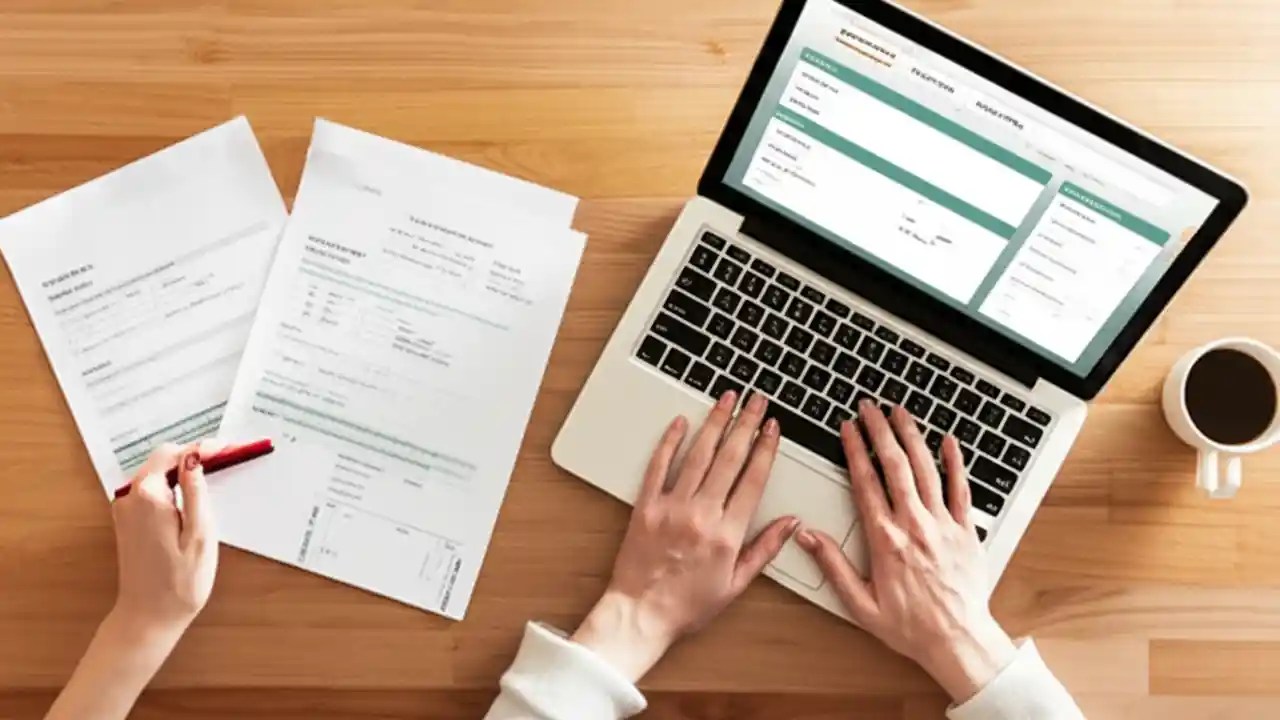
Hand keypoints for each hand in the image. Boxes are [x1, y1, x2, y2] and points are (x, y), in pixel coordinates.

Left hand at [110, 441, 219, 632]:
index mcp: (148, 497)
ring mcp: (125, 510)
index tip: (229, 448)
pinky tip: (193, 495)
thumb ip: (196, 492)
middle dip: (194, 456)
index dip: (202, 448)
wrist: (148, 618)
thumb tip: (194, 459)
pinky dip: (173, 486)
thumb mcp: (200, 535)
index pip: (174, 454)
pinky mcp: (128, 521)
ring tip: (215, 473)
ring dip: (183, 470)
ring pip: (156, 474)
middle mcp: (130, 498)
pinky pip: (151, 491)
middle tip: (227, 457)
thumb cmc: (179, 583)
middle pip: (163, 460)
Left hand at [571, 391, 798, 679]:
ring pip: (698, 456)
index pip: (753, 479)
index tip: (773, 427)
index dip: (765, 449)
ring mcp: (671, 507)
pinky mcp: (645, 507)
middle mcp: (701, 514)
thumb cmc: (688, 605)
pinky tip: (680, 422)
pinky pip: (658, 467)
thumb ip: (765, 549)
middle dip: (746, 424)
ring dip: (714, 423)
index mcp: (727, 534)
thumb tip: (792, 522)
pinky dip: (669, 443)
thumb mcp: (736, 583)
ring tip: (727, 399)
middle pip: (729, 458)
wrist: (640, 615)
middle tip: (756, 400)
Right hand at [796, 400, 1015, 702]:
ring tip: (900, 413)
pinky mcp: (966, 531)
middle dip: (880, 430)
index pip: (865, 482)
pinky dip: (955, 462)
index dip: (854, 449)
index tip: (848, 428)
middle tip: (870, 408)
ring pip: (926, 468)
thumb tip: (808, 537)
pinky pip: (962, 488)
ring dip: (912, 436)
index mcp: (885, 539)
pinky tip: (949, 441)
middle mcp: (914, 524)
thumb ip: (832, 566)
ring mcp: (943, 524)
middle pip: (895, 465)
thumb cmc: (910, 627)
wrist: (958, 640)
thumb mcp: (860, 603)